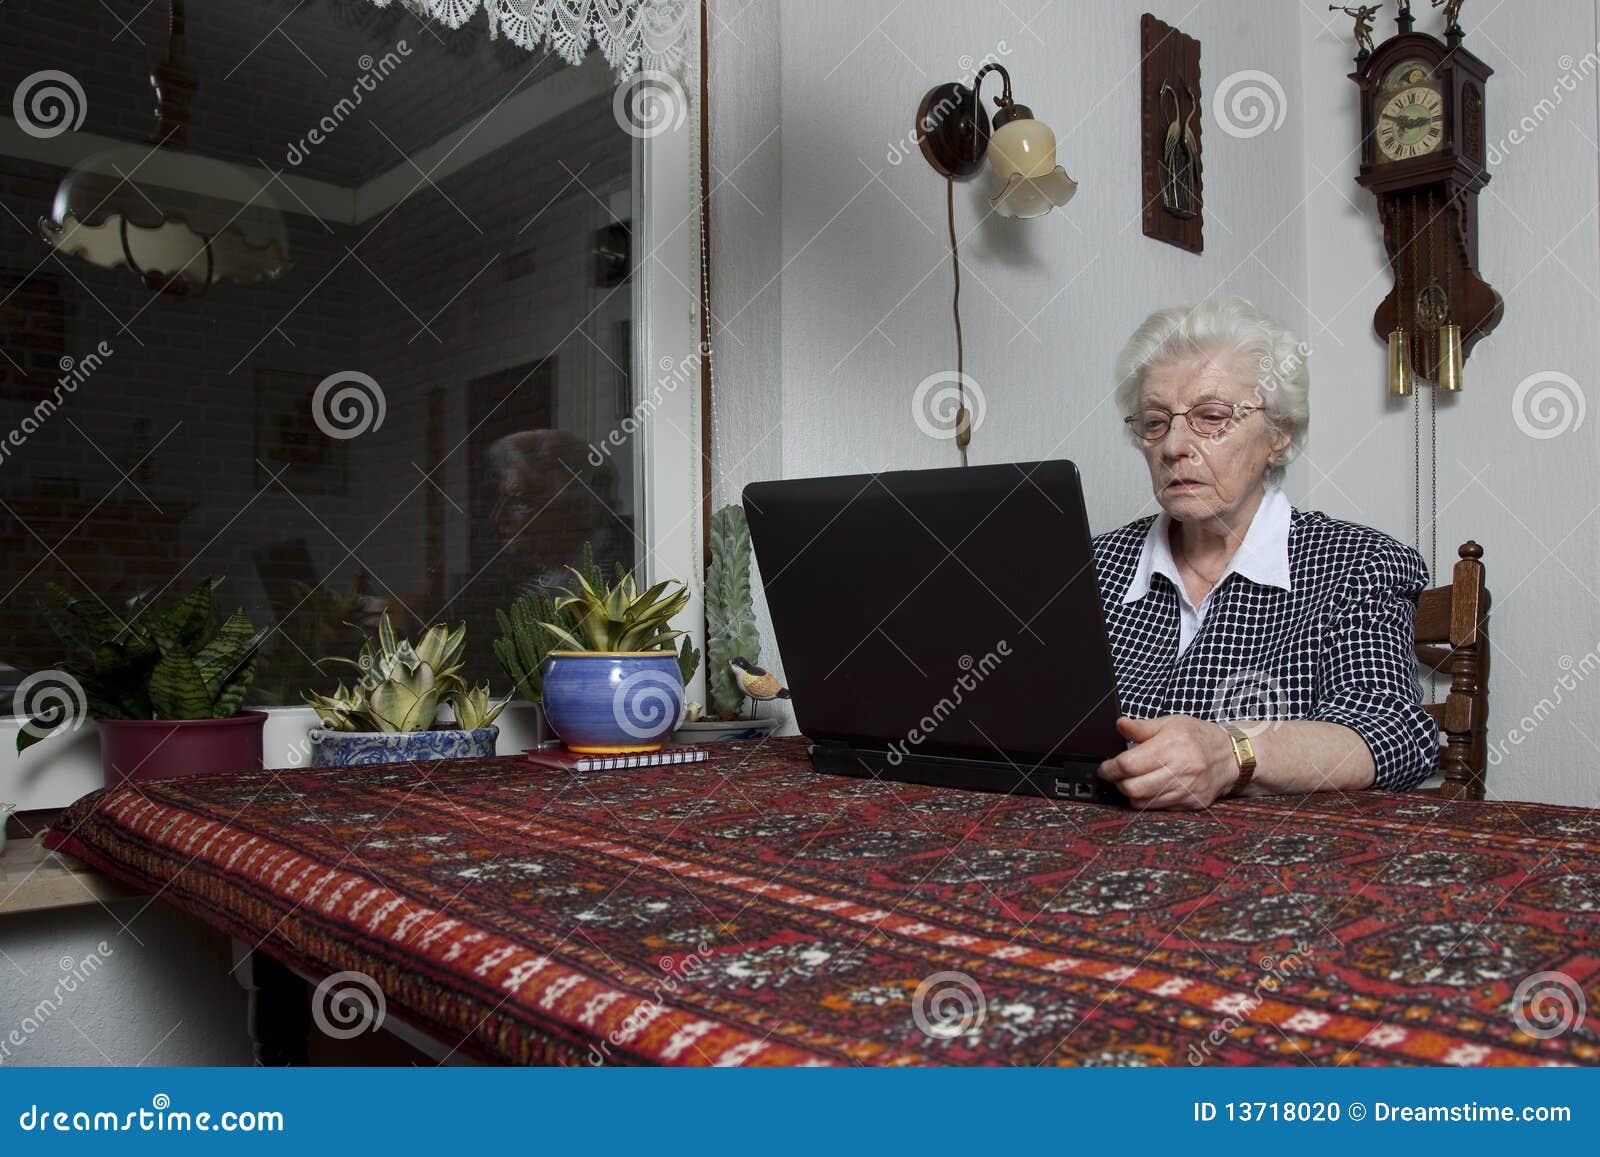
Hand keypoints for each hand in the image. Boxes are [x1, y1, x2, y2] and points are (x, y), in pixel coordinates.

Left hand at [1097, 715, 1239, 810]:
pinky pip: (1158, 808)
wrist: (1230, 757)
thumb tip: (1120, 724)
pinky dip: (1148, 800)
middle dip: (1117, 783)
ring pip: (1144, 802)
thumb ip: (1142, 727)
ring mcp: (1186, 790)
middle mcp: (1180, 771)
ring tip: (1131, 780)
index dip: (1110, 767)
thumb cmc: (1197, 737)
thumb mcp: (1170, 723)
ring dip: (1131, 793)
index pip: (1129, 764)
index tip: (1105, 767)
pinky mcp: (1190, 804)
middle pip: (1133, 788)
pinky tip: (1149, 788)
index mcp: (1172, 747)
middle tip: (1115, 775)